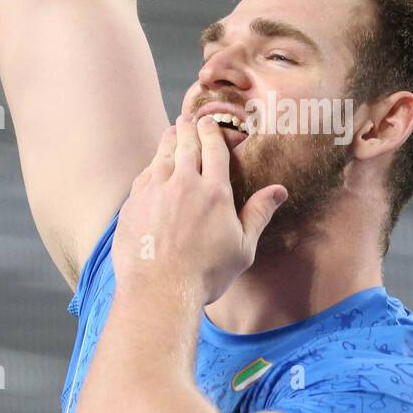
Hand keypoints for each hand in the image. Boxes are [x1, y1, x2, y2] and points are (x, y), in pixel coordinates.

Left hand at [111, 115, 286, 304]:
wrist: (159, 291)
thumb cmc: (206, 274)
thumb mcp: (243, 247)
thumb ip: (259, 213)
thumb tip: (279, 190)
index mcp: (214, 191)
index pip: (213, 147)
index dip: (212, 131)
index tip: (210, 123)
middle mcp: (183, 183)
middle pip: (185, 143)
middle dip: (189, 128)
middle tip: (190, 120)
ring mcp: (154, 191)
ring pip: (162, 155)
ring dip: (169, 140)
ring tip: (173, 132)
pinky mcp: (133, 204)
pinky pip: (144, 175)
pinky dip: (152, 165)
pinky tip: (154, 166)